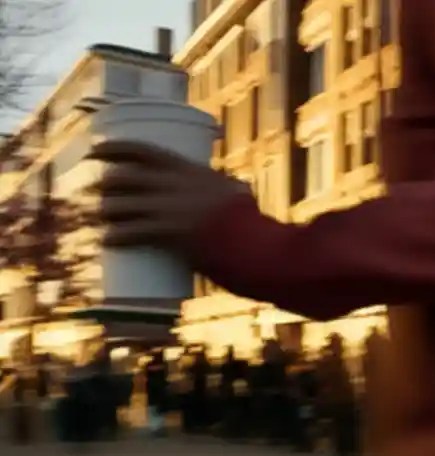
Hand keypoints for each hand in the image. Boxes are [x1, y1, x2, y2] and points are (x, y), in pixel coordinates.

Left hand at [88, 140, 250, 251]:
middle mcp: (172, 185)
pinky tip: (107, 241)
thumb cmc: (250, 221)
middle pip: (122, 178)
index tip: (95, 151)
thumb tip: (233, 187)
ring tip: (102, 222)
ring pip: (119, 206)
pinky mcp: (167, 233)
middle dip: (103, 187)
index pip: (140, 150)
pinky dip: (114, 237)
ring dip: (104, 214)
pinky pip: (129, 233)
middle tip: (98, 196)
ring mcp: (168, 208)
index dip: (112, 148)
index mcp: (187, 169)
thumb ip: (227, 188)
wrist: (255, 244)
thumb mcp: (236, 193)